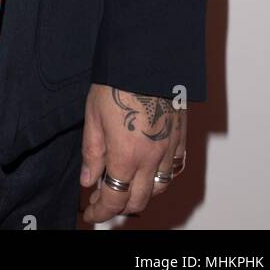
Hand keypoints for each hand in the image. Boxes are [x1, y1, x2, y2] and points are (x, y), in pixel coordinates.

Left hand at [79, 83, 185, 222]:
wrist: (145, 56)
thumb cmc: (116, 80)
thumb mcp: (92, 116)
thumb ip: (92, 153)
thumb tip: (88, 181)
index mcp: (126, 155)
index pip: (113, 199)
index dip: (101, 212)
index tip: (91, 213)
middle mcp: (151, 157)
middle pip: (138, 200)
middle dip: (120, 207)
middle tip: (104, 202)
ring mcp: (169, 148)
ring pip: (159, 187)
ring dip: (142, 194)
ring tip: (126, 188)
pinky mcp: (181, 136)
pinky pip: (175, 168)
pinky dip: (161, 176)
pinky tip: (150, 171)